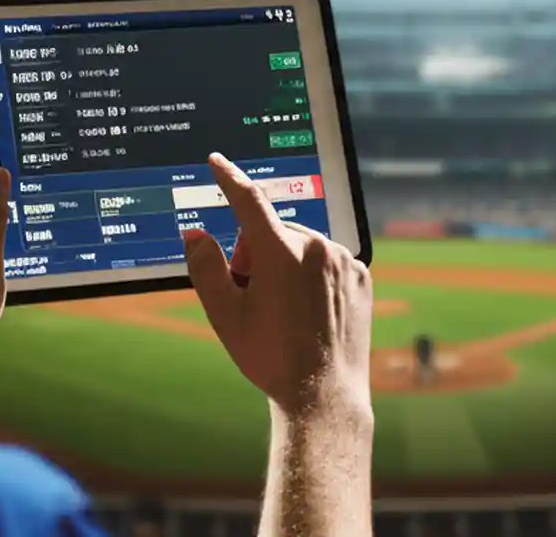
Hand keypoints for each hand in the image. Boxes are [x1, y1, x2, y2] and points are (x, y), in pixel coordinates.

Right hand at [183, 153, 372, 420]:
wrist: (323, 393)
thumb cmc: (270, 357)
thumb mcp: (225, 315)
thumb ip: (206, 267)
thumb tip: (195, 233)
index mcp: (281, 253)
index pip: (249, 202)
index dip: (230, 179)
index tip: (218, 161)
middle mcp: (317, 248)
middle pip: (272, 234)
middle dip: (255, 256)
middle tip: (252, 299)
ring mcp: (343, 261)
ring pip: (300, 247)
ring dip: (284, 265)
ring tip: (283, 311)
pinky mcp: (360, 275)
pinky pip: (327, 261)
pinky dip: (312, 275)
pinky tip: (307, 311)